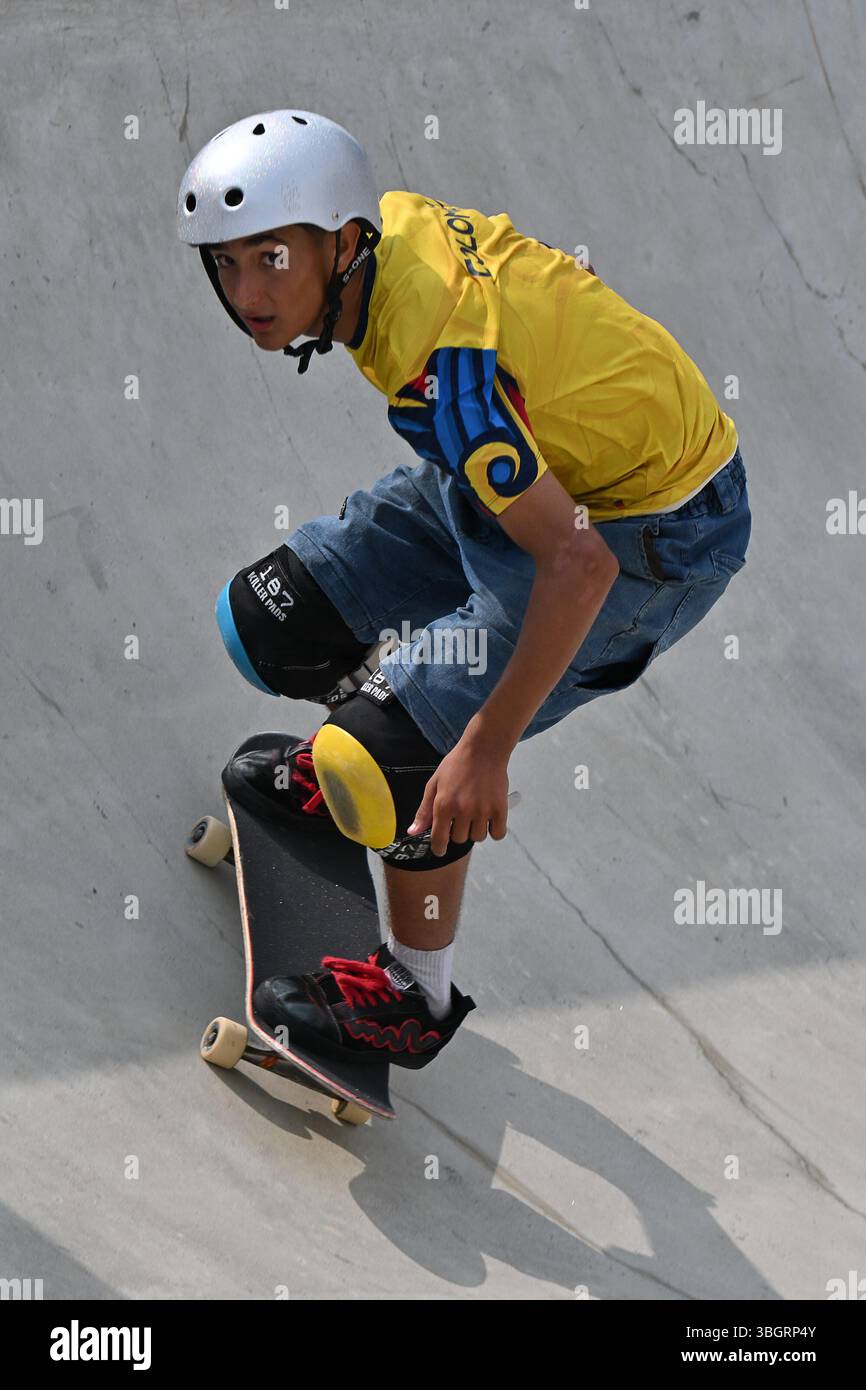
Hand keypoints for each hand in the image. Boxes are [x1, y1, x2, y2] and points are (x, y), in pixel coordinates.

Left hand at [407, 740, 511, 856]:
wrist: (484, 749)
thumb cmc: (456, 765)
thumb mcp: (434, 784)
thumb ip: (424, 811)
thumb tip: (413, 832)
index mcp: (443, 806)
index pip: (439, 840)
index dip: (439, 848)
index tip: (440, 849)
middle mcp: (463, 811)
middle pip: (459, 839)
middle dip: (458, 831)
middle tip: (461, 815)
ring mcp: (483, 811)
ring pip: (478, 837)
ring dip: (475, 830)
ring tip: (475, 813)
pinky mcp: (500, 809)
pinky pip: (497, 834)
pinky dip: (493, 830)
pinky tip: (488, 818)